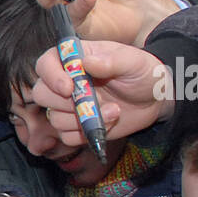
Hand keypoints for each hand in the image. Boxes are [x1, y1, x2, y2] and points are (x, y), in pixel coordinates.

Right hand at [32, 39, 170, 146]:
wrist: (156, 98)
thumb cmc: (143, 73)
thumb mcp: (133, 62)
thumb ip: (111, 61)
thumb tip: (87, 62)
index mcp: (76, 59)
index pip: (46, 63)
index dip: (51, 76)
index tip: (68, 88)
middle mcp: (68, 82)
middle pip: (41, 94)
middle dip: (62, 103)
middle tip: (88, 102)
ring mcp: (71, 106)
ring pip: (55, 119)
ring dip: (82, 119)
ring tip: (112, 110)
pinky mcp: (78, 126)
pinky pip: (68, 136)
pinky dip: (88, 133)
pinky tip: (109, 121)